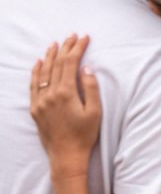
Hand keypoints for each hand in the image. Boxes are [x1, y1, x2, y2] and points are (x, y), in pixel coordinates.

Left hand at [30, 35, 101, 178]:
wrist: (66, 156)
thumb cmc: (84, 135)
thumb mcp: (94, 111)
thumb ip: (90, 87)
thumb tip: (86, 68)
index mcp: (66, 93)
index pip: (70, 63)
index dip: (77, 48)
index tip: (84, 38)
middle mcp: (50, 95)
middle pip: (57, 64)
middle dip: (65, 48)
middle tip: (72, 36)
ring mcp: (40, 101)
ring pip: (43, 72)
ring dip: (50, 56)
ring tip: (55, 44)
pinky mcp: (35, 109)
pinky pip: (33, 85)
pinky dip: (35, 72)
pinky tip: (38, 63)